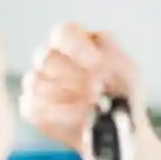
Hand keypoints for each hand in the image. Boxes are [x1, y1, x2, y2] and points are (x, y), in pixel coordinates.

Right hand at [18, 22, 146, 155]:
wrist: (117, 126)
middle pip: (46, 58)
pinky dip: (57, 116)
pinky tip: (80, 121)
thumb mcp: (128, 73)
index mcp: (75, 40)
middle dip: (73, 77)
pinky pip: (32, 108)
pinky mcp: (33, 107)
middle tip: (96, 91)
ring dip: (65, 98)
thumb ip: (113, 65)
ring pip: (36, 83)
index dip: (78, 49)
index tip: (98, 65)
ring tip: (92, 108)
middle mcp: (52, 57)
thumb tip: (95, 70)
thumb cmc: (122, 92)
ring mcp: (39, 81)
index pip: (64, 33)